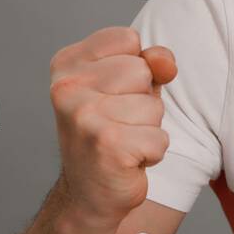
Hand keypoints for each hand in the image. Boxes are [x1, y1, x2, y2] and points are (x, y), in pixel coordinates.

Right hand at [48, 26, 176, 223]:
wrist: (89, 194)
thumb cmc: (113, 132)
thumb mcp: (130, 87)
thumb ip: (151, 62)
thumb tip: (166, 61)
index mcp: (67, 63)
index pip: (129, 39)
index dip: (136, 68)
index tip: (114, 94)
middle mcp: (67, 87)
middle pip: (142, 71)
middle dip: (144, 100)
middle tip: (120, 123)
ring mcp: (83, 116)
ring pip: (154, 106)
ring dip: (149, 128)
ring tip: (123, 141)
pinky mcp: (105, 145)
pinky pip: (159, 138)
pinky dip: (152, 153)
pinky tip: (127, 160)